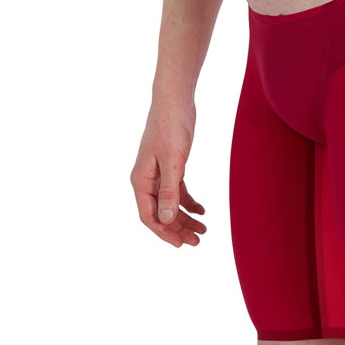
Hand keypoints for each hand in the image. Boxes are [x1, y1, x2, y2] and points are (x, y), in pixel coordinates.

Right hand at [131, 101, 207, 246]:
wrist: (175, 100)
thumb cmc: (171, 127)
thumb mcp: (173, 161)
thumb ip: (169, 190)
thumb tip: (165, 221)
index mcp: (140, 181)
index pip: (149, 217)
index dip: (164, 233)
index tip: (181, 244)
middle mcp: (146, 180)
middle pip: (160, 213)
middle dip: (178, 228)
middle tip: (198, 240)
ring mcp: (157, 173)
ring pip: (170, 203)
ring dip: (184, 217)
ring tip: (203, 229)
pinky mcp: (170, 165)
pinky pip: (177, 190)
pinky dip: (188, 201)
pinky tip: (202, 209)